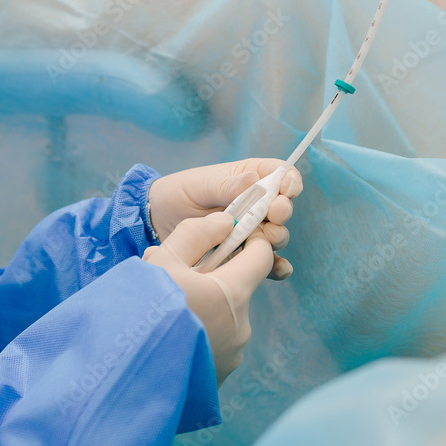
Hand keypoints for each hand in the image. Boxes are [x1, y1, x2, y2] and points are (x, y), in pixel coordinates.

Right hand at [143, 211, 274, 383]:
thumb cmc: (143, 311)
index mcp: (233, 294)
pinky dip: (197, 336)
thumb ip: (196, 234)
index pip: (262, 257)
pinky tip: (167, 339)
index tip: (226, 238)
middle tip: (172, 282)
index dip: (248, 241)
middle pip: (235, 289)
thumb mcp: (162, 261)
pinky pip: (213, 344)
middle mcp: (240, 326)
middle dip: (211, 279)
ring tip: (163, 316)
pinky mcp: (218, 376)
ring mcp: (231, 355)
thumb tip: (225, 222)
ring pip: (223, 318)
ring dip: (202, 310)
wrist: (126, 375)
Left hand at [148, 158, 301, 280]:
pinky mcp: (243, 254)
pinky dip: (274, 267)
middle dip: (282, 211)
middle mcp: (255, 205)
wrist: (157, 220)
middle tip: (275, 214)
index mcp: (250, 179)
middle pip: (282, 208)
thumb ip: (227, 186)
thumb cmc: (179, 192)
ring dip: (276, 237)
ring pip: (275, 235)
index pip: (280, 175)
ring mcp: (251, 230)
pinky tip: (278, 270)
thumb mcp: (201, 185)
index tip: (286, 190)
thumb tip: (254, 182)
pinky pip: (264, 262)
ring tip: (268, 238)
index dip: (289, 181)